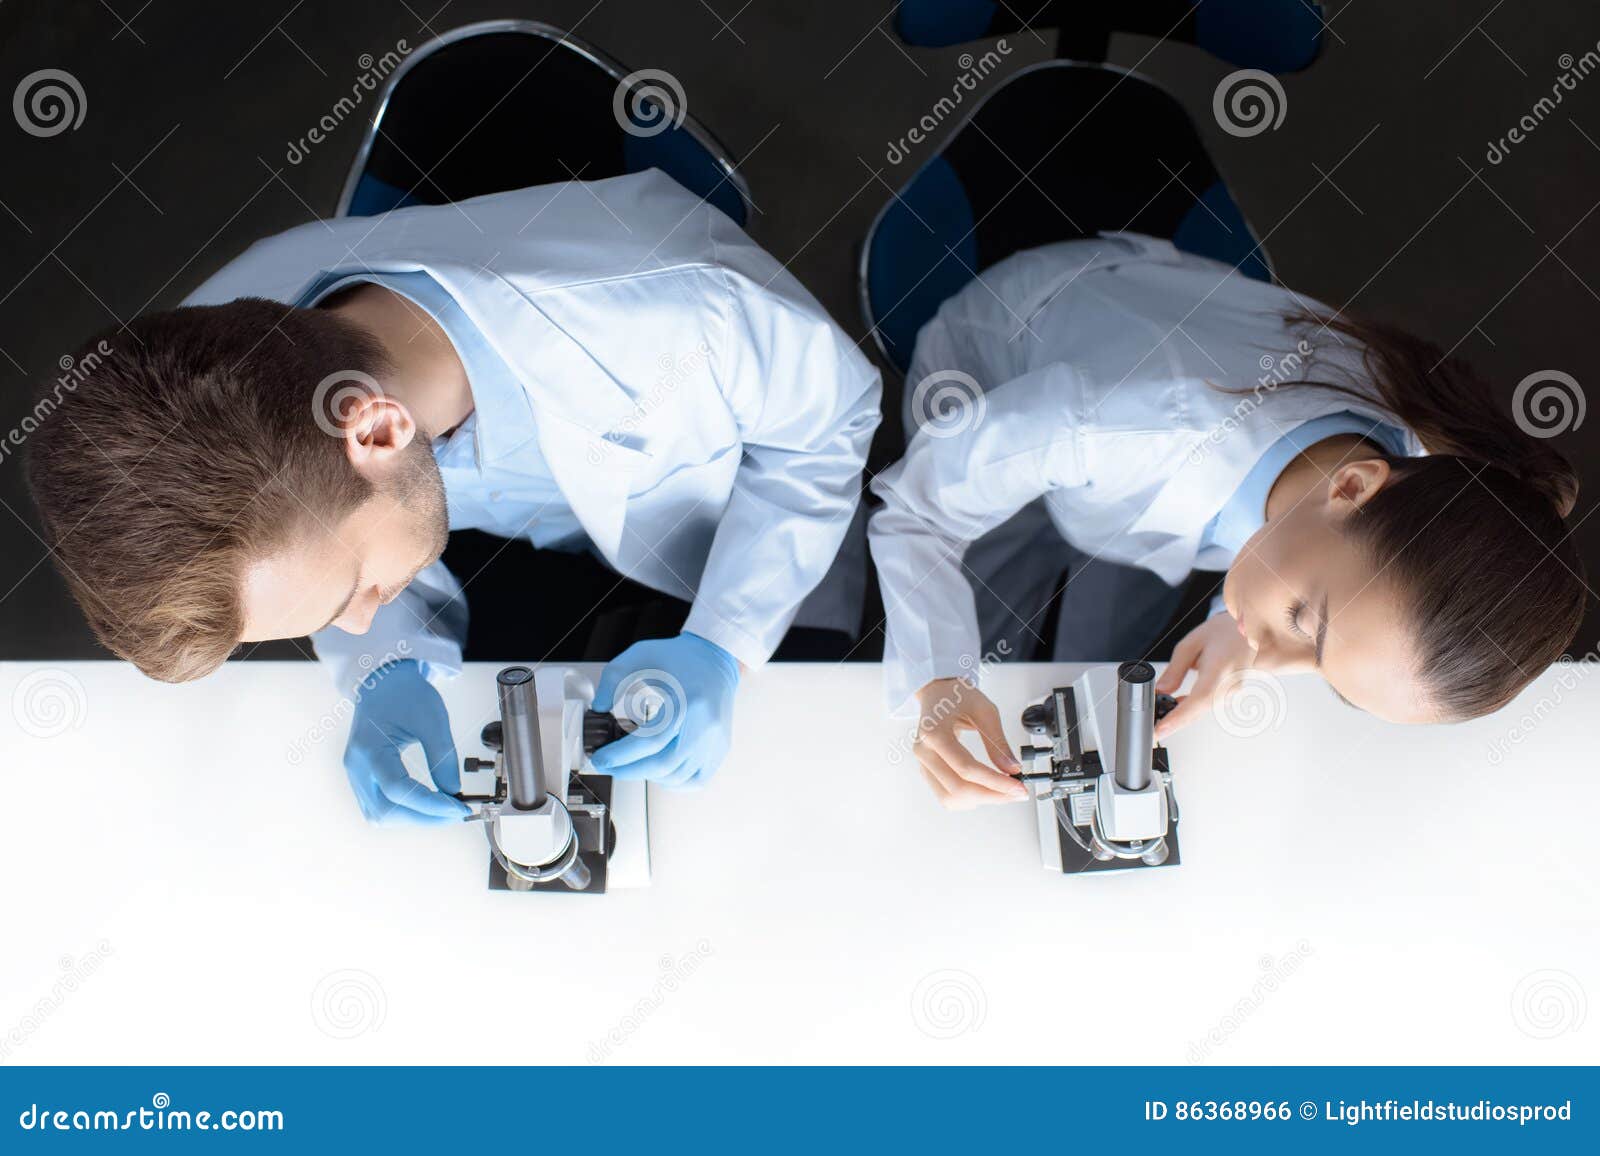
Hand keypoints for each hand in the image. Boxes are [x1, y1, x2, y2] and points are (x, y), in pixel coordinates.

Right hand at [342, 660, 470, 824]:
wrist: (383, 683)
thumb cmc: (404, 694)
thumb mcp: (432, 719)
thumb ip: (444, 756)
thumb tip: (453, 791)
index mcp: (369, 748)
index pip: (397, 789)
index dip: (429, 804)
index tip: (457, 807)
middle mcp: (356, 766)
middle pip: (385, 810)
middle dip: (423, 817)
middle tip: (455, 812)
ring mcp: (356, 775)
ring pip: (380, 814)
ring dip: (413, 818)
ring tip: (443, 810)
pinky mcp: (361, 779)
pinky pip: (378, 807)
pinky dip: (403, 812)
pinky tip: (426, 806)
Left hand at [589, 632, 740, 788]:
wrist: (715, 658)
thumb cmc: (682, 658)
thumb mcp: (640, 656)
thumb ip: (613, 679)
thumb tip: (598, 708)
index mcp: (689, 701)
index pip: (651, 740)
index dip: (621, 755)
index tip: (601, 758)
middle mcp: (706, 725)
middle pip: (663, 764)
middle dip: (629, 770)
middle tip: (609, 766)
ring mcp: (716, 740)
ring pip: (678, 776)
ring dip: (649, 776)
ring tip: (632, 765)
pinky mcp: (719, 748)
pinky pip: (696, 779)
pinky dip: (673, 781)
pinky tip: (659, 770)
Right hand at [911, 678, 1027, 808]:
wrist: (937, 691)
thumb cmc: (956, 695)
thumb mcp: (985, 710)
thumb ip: (998, 742)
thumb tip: (1012, 769)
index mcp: (934, 733)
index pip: (966, 768)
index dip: (995, 782)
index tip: (1018, 787)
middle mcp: (924, 751)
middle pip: (958, 789)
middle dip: (992, 795)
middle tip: (1016, 792)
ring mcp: (923, 763)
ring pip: (951, 798)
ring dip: (981, 799)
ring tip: (1003, 791)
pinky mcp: (927, 771)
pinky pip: (947, 796)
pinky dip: (969, 798)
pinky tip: (986, 789)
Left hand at [1154, 611, 1257, 738]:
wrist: (1247, 632)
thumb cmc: (1222, 633)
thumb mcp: (1191, 644)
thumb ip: (1175, 670)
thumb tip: (1160, 690)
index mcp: (1220, 668)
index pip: (1199, 699)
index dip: (1179, 718)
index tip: (1161, 730)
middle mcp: (1230, 685)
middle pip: (1198, 710)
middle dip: (1172, 720)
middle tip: (1151, 723)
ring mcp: (1232, 693)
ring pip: (1200, 711)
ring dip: (1180, 713)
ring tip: (1161, 706)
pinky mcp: (1229, 696)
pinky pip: (1206, 707)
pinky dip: (1189, 708)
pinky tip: (1176, 703)